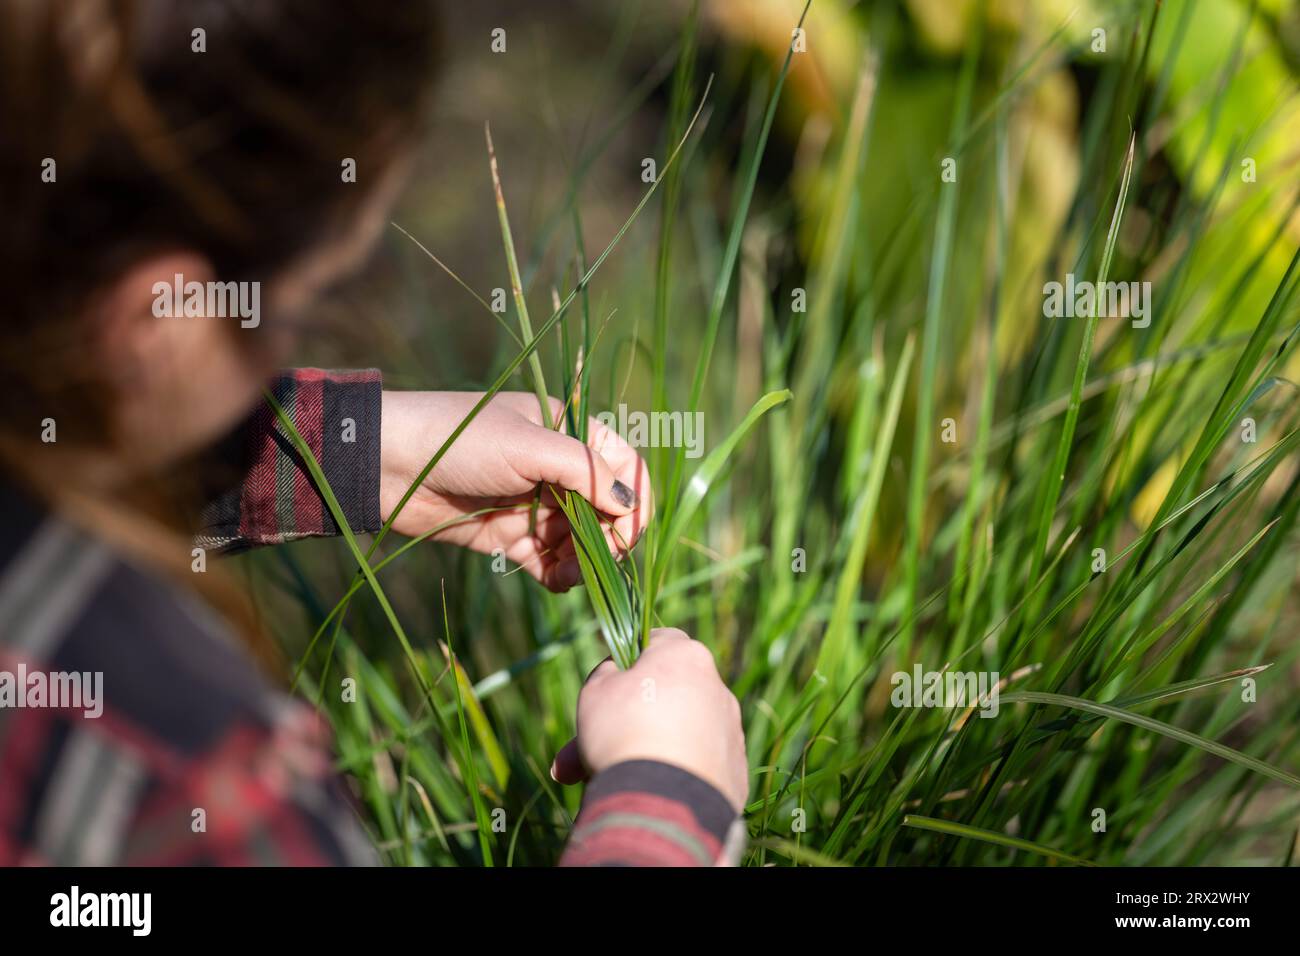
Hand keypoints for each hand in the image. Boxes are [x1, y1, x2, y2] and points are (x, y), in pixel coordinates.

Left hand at [378, 391, 651, 590]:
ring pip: (579, 540)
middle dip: (608, 538)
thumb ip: (584, 472)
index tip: (630, 533)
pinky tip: (556, 582)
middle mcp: (556, 468)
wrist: (389, 465)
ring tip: (570, 573)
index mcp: (567, 432)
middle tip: (598, 559)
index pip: (622, 467)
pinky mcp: (509, 536)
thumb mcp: (529, 445)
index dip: (634, 501)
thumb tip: (629, 506)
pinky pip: (548, 561)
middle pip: (605, 511)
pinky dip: (558, 575)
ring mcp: (533, 504)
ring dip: (584, 560)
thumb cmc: (461, 439)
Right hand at [550, 628, 747, 810]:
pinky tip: (646, 793)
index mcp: (686, 656)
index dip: (629, 660)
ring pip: (679, 733)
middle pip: (664, 696)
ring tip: (609, 779)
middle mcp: (717, 688)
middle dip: (624, 720)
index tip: (608, 682)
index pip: (658, 642)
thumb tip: (614, 674)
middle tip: (581, 753)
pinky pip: (697, 765)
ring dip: (646, 749)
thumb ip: (605, 674)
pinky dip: (674, 775)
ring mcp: (730, 731)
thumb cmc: (623, 732)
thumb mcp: (595, 690)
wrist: (664, 802)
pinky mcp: (735, 771)